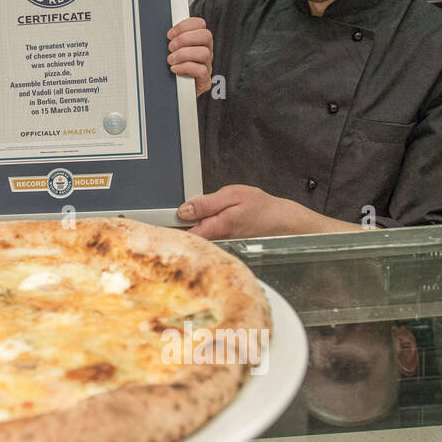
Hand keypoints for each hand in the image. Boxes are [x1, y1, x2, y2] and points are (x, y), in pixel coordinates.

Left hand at [167, 17, 212, 96]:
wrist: (171, 95)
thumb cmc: (169, 71)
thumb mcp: (169, 52)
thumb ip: (169, 40)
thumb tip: (155, 30)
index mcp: (197, 41)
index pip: (200, 24)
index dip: (185, 25)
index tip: (170, 34)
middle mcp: (205, 52)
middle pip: (206, 36)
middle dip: (185, 38)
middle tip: (170, 47)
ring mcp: (207, 66)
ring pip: (204, 53)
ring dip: (184, 54)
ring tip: (171, 59)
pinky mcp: (204, 81)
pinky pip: (201, 70)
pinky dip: (185, 67)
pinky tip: (175, 69)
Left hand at [177, 185, 312, 239]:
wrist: (284, 224)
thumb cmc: (263, 209)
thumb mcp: (233, 195)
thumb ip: (206, 203)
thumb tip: (184, 210)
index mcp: (216, 228)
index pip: (181, 232)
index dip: (167, 225)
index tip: (157, 218)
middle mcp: (216, 241)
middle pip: (186, 237)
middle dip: (174, 228)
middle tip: (166, 216)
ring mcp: (220, 246)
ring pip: (195, 238)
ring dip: (186, 229)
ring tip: (182, 217)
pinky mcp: (224, 245)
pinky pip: (205, 239)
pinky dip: (199, 231)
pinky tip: (199, 222)